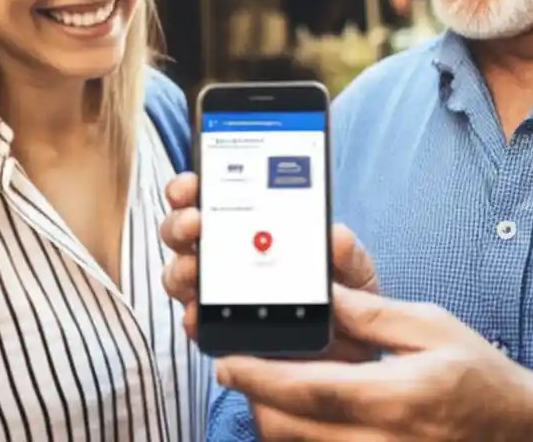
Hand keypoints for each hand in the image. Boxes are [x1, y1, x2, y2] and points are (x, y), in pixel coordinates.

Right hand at [159, 172, 378, 360]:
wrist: (348, 350)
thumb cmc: (344, 298)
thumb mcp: (352, 270)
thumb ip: (346, 253)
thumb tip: (336, 236)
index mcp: (251, 229)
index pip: (209, 198)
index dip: (191, 187)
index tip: (192, 182)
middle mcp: (225, 257)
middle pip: (182, 234)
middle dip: (180, 223)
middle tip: (194, 222)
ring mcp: (217, 294)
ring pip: (180, 275)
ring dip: (182, 269)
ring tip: (197, 269)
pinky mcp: (220, 331)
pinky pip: (194, 323)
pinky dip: (192, 317)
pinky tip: (198, 313)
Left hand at [215, 286, 532, 441]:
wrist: (523, 432)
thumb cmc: (480, 377)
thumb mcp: (431, 327)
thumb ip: (371, 312)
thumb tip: (321, 292)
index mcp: (398, 397)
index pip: (309, 390)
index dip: (259, 377)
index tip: (228, 361)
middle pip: (290, 430)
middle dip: (256, 400)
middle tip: (241, 370)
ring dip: (274, 421)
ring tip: (269, 391)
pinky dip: (301, 439)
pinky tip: (304, 415)